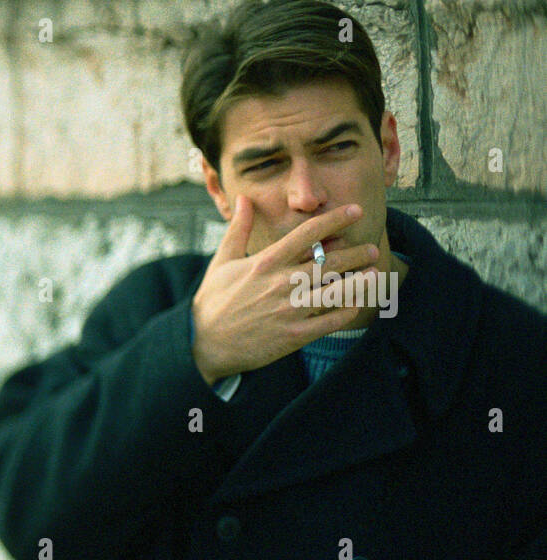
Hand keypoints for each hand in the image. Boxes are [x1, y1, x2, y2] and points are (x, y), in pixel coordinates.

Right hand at [190, 196, 379, 383]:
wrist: (203, 343)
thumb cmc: (212, 301)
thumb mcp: (222, 261)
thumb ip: (238, 229)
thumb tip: (244, 198)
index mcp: (266, 262)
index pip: (308, 233)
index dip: (336, 219)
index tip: (355, 211)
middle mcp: (282, 283)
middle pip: (332, 261)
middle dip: (357, 253)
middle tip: (371, 249)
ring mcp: (289, 310)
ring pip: (337, 291)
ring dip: (361, 281)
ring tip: (375, 273)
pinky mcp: (293, 335)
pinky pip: (330, 321)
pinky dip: (346, 312)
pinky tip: (355, 304)